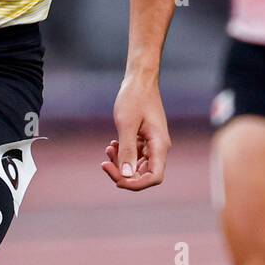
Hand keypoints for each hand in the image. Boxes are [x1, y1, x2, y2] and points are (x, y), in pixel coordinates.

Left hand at [102, 76, 169, 190]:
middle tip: (105, 163)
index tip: (117, 179)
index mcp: (159, 145)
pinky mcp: (146, 139)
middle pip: (144, 174)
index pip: (154, 178)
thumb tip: (126, 176)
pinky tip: (113, 144)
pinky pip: (136, 155)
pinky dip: (124, 153)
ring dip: (122, 163)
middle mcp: (159, 147)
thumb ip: (127, 150)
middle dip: (124, 173)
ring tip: (108, 149)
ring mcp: (153, 143)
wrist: (140, 79)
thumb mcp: (126, 124)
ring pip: (138, 166)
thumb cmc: (134, 98)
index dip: (136, 184)